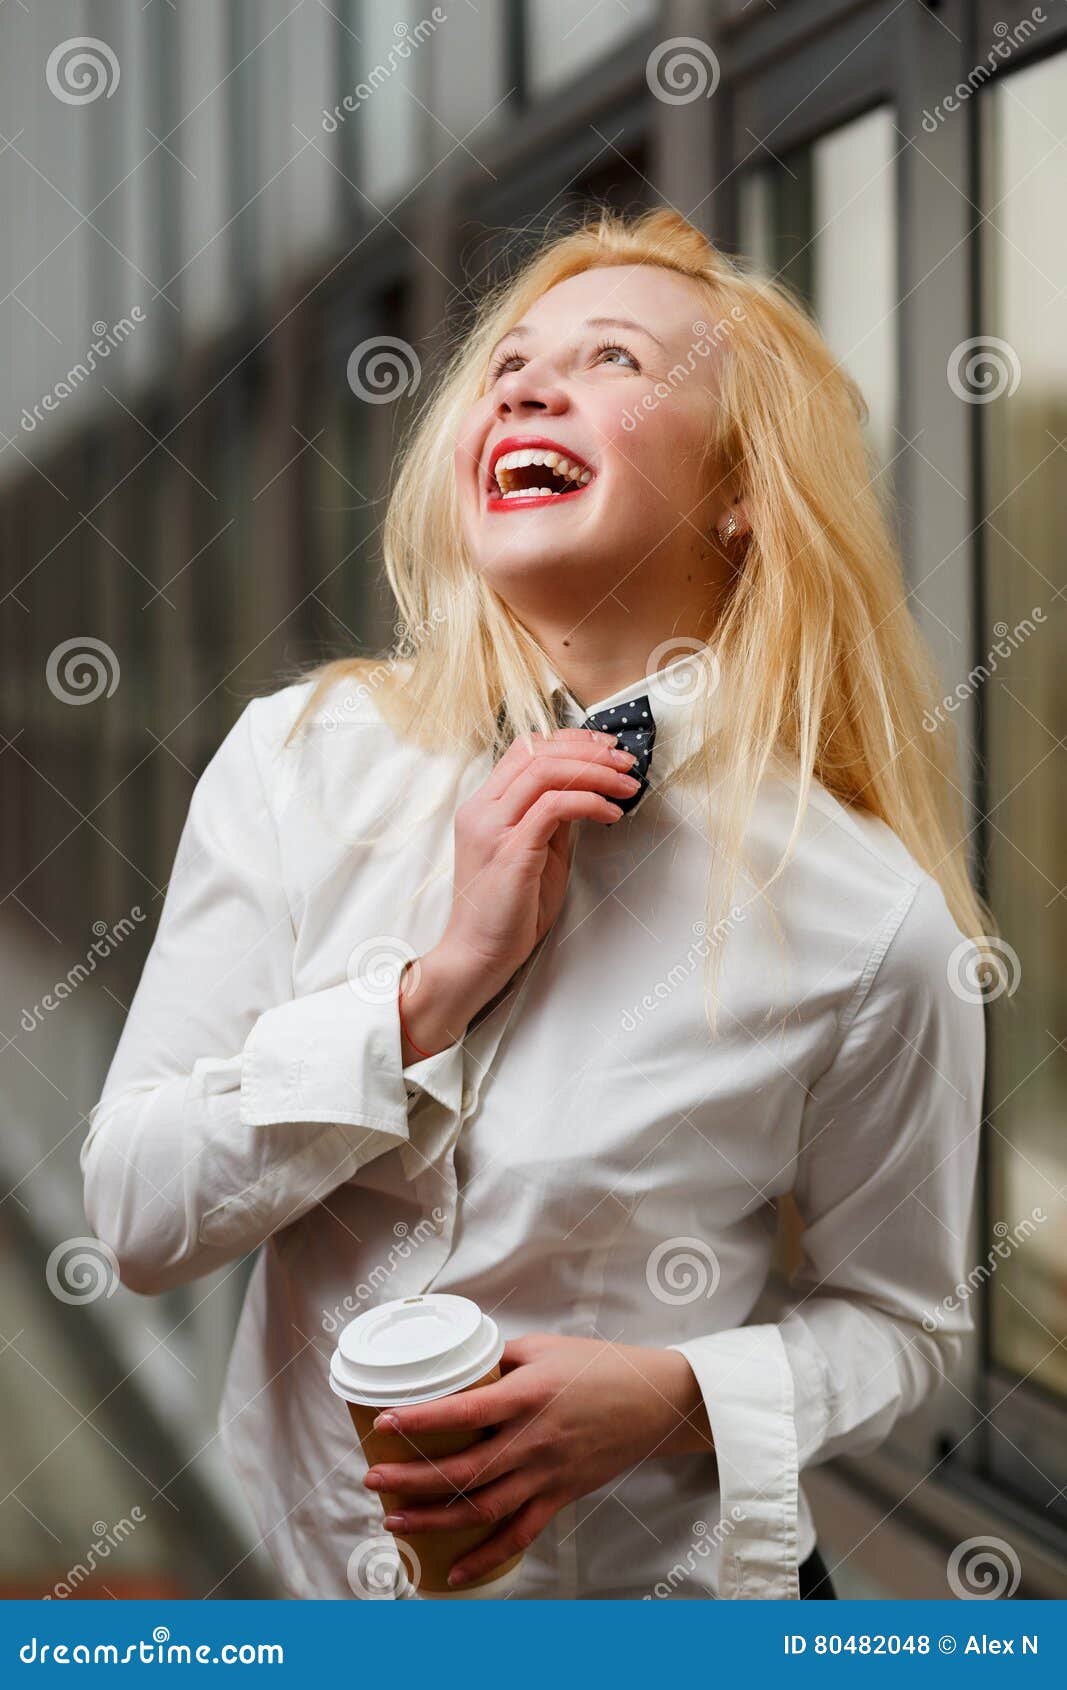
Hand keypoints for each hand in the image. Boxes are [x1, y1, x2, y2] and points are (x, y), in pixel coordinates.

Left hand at [362, 1333, 713, 1588]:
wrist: (655, 1401)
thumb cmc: (599, 1366)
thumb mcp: (543, 1347)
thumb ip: (498, 1361)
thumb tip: (455, 1373)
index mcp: (527, 1395)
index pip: (462, 1413)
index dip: (419, 1421)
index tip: (383, 1424)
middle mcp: (533, 1440)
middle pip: (463, 1472)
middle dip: (411, 1479)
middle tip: (372, 1478)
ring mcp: (547, 1474)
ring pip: (482, 1509)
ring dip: (434, 1520)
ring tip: (395, 1520)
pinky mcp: (560, 1496)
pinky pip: (519, 1535)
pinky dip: (485, 1557)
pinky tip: (454, 1572)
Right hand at [398, 728, 638, 1058]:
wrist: (478, 955)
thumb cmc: (509, 910)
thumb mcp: (535, 852)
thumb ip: (551, 819)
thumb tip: (586, 792)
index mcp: (484, 805)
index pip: (526, 749)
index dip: (570, 740)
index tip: (607, 748)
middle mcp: (482, 808)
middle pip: (538, 752)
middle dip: (590, 751)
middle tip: (627, 763)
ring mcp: (492, 827)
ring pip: (546, 771)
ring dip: (595, 772)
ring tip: (626, 786)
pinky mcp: (510, 850)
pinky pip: (554, 807)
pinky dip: (589, 802)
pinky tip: (610, 814)